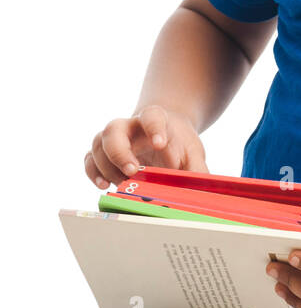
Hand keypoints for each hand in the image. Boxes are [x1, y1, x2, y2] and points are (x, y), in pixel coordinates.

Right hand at [85, 105, 208, 187]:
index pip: (152, 116)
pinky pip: (90, 158)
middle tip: (133, 171)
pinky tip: (104, 185)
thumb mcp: (193, 153)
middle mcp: (129, 126)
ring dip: (107, 166)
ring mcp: (113, 138)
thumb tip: (202, 191)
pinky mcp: (103, 153)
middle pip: (114, 129)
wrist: (162, 136)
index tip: (160, 144)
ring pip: (99, 144)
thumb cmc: (178, 145)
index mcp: (154, 119)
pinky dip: (92, 172)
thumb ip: (196, 170)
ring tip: (123, 183)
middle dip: (120, 152)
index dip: (154, 128)